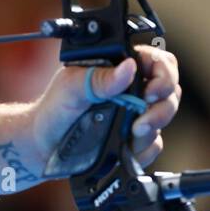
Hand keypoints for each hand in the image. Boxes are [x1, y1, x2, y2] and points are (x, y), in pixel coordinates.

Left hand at [33, 45, 180, 170]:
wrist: (42, 144)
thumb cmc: (53, 109)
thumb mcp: (70, 88)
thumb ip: (99, 78)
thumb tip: (128, 68)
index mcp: (117, 68)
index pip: (158, 62)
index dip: (163, 75)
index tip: (149, 93)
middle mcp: (131, 89)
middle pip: (169, 92)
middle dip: (161, 108)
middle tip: (140, 121)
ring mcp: (134, 114)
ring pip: (163, 118)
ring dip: (150, 129)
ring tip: (130, 134)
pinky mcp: (133, 138)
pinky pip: (154, 144)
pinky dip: (144, 148)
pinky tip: (126, 147)